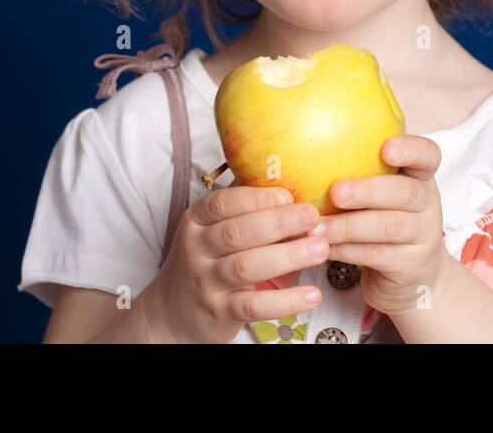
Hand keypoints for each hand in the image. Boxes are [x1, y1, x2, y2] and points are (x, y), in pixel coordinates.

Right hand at [140, 184, 327, 343]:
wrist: (172, 312)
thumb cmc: (204, 262)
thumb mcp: (210, 230)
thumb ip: (241, 209)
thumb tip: (285, 179)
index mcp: (196, 221)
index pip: (222, 203)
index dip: (256, 198)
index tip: (287, 194)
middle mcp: (197, 249)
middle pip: (238, 233)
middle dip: (279, 222)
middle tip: (313, 217)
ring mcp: (206, 282)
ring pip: (247, 267)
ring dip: (288, 256)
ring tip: (320, 249)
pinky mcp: (220, 312)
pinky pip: (255, 305)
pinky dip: (286, 301)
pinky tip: (311, 294)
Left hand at [318, 135, 450, 318]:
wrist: (411, 276)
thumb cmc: (383, 221)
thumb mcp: (380, 194)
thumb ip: (358, 172)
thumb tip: (305, 151)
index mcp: (420, 178)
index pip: (428, 155)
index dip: (410, 150)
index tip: (386, 149)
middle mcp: (428, 204)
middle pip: (405, 192)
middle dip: (367, 191)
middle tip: (336, 192)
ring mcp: (424, 236)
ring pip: (388, 227)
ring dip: (348, 226)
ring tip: (316, 227)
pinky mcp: (411, 265)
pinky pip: (376, 255)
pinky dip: (345, 250)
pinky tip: (323, 246)